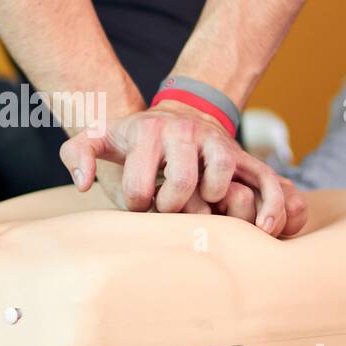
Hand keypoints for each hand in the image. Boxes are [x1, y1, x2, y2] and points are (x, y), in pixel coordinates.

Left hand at [59, 100, 306, 236]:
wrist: (174, 115)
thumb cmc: (132, 139)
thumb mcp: (98, 138)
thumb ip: (77, 155)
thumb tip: (84, 183)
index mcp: (147, 132)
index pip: (138, 188)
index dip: (135, 205)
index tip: (138, 202)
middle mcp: (183, 132)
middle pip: (179, 184)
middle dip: (169, 208)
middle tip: (165, 209)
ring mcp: (215, 141)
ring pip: (218, 178)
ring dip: (207, 203)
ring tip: (197, 206)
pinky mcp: (241, 154)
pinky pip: (263, 179)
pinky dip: (268, 205)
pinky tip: (264, 230)